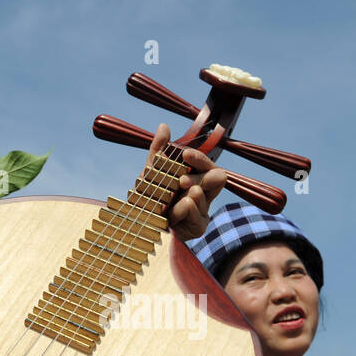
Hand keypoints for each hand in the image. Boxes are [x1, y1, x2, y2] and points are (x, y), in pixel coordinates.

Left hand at [145, 123, 227, 240]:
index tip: (185, 154)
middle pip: (218, 177)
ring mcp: (203, 212)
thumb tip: (164, 126)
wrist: (138, 228)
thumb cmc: (148, 201)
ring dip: (186, 195)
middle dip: (199, 176)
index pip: (209, 165)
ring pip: (204, 196)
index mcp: (196, 180)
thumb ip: (158, 152)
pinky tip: (171, 215)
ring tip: (169, 201)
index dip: (200, 159)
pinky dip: (182, 212)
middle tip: (181, 181)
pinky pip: (197, 216)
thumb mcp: (151, 175)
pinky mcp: (198, 229)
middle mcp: (203, 195)